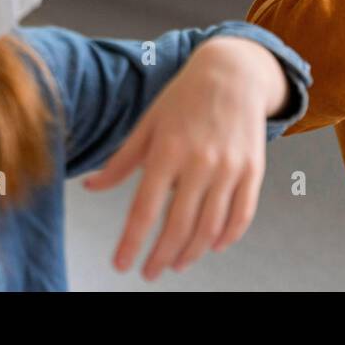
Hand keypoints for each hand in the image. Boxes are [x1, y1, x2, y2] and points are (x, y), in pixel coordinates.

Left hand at [82, 36, 287, 280]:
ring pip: (210, 226)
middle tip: (149, 272)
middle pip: (178, 225)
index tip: (121, 264)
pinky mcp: (252, 170)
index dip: (132, 242)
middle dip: (160, 256)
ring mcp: (229, 168)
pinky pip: (241, 213)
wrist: (233, 72)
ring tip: (177, 263)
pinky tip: (213, 246)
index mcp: (168, 150)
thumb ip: (121, 160)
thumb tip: (91, 186)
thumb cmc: (185, 97)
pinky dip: (228, 236)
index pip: (145, 209)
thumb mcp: (148, 124)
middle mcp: (200, 162)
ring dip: (191, 252)